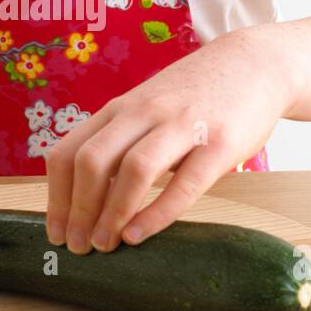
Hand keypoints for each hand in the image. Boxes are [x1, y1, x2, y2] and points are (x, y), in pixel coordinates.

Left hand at [43, 28, 293, 253]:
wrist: (255, 64)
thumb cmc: (195, 97)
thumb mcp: (147, 110)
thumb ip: (121, 142)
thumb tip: (88, 198)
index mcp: (119, 110)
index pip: (68, 151)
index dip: (56, 197)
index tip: (55, 231)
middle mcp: (143, 113)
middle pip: (92, 161)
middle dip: (77, 210)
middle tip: (77, 246)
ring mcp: (181, 126)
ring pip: (133, 169)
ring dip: (112, 213)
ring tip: (105, 245)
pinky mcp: (219, 143)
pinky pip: (184, 183)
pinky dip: (156, 213)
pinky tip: (140, 235)